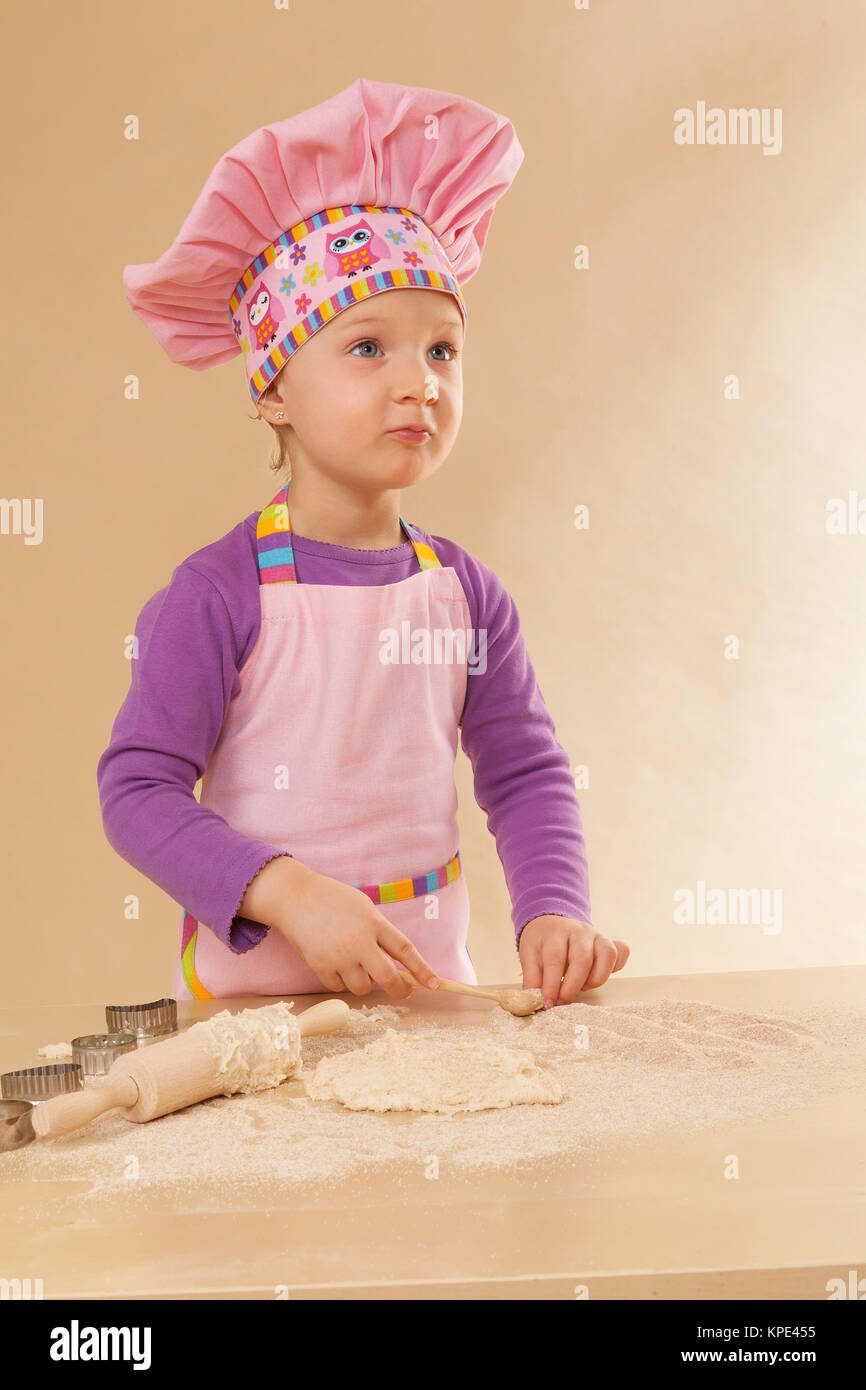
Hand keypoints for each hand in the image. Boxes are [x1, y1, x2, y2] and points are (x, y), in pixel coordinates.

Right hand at [277, 865, 439, 1000]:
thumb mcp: (363, 906)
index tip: (435, 984)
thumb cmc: (332, 898)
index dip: (422, 969)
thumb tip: (395, 960)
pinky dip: (342, 981)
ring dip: (367, 983)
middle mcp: (358, 942)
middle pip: (388, 979)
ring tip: (360, 967)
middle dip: (401, 989)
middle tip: (404, 991)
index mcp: (373, 922)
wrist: (294, 897)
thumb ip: (380, 930)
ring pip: (363, 988)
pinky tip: (338, 965)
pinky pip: (339, 987)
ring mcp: (338, 957)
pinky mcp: (320, 967)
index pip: (405, 950)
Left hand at [518, 915, 629, 1006]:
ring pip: (607, 954)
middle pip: (583, 958)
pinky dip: (616, 967)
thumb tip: (534, 1002)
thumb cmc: (541, 942)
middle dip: (573, 985)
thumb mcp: (529, 955)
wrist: (552, 922)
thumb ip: (532, 978)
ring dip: (596, 978)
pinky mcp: (609, 942)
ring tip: (582, 987)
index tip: (548, 1003)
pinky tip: (598, 976)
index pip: (555, 959)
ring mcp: (597, 935)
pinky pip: (622, 952)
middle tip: (563, 1002)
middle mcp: (579, 931)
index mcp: (556, 932)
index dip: (552, 984)